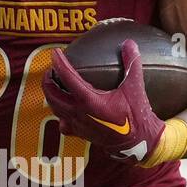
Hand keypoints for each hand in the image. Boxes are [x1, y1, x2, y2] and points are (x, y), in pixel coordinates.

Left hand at [42, 39, 165, 163]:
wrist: (138, 143)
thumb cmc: (136, 116)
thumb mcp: (135, 88)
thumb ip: (132, 64)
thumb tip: (129, 43)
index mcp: (89, 101)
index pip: (67, 77)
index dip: (59, 63)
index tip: (55, 53)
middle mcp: (79, 113)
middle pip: (52, 95)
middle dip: (48, 81)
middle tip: (51, 70)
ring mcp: (78, 125)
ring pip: (55, 109)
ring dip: (51, 96)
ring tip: (54, 86)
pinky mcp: (80, 133)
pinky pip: (63, 124)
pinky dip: (60, 115)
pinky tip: (65, 110)